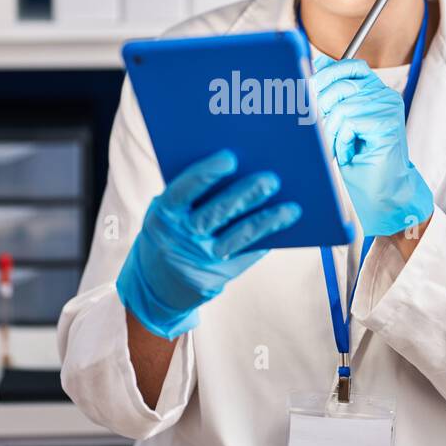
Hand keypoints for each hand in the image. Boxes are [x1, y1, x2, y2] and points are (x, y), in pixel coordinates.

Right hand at [117, 148, 301, 338]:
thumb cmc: (167, 236)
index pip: (183, 190)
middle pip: (217, 213)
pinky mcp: (214, 279)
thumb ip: (190, 196)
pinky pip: (245, 256)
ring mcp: (198, 261)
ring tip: (291, 208)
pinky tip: (281, 227)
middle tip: (271, 178)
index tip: (230, 158)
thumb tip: (238, 171)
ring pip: (239, 237)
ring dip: (268, 220)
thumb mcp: (165, 216)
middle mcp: (178, 238)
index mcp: (163, 215)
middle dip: (246, 194)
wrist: (154, 287)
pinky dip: (264, 240)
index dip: (206, 173)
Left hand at [310, 51, 433, 236]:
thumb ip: (330, 96)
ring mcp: (388, 108)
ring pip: (341, 109)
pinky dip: (342, 143)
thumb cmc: (358, 161)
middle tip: (323, 134)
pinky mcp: (387, 124)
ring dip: (331, 134)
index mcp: (374, 90)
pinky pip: (349, 124)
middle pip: (340, 87)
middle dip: (321, 111)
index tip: (309, 92)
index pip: (349, 66)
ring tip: (338, 149)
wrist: (380, 193)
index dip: (326, 75)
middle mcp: (384, 95)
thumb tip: (314, 64)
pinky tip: (349, 154)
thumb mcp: (337, 124)